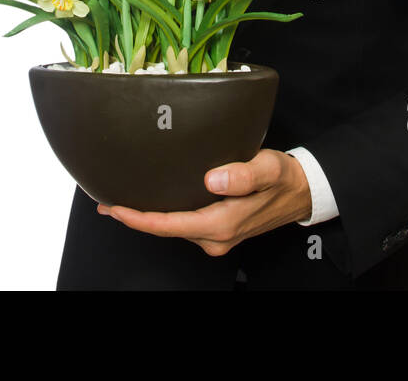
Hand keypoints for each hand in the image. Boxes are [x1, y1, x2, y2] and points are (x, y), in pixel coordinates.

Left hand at [97, 149, 311, 256]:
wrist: (302, 193)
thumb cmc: (284, 179)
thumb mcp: (268, 169)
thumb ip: (243, 173)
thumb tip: (213, 180)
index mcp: (223, 223)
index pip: (169, 225)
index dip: (138, 218)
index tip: (114, 207)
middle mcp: (216, 236)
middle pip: (165, 229)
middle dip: (134, 218)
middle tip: (105, 201)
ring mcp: (217, 236)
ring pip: (173, 228)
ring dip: (147, 217)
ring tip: (121, 200)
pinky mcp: (218, 230)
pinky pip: (183, 225)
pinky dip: (163, 216)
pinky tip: (153, 202)